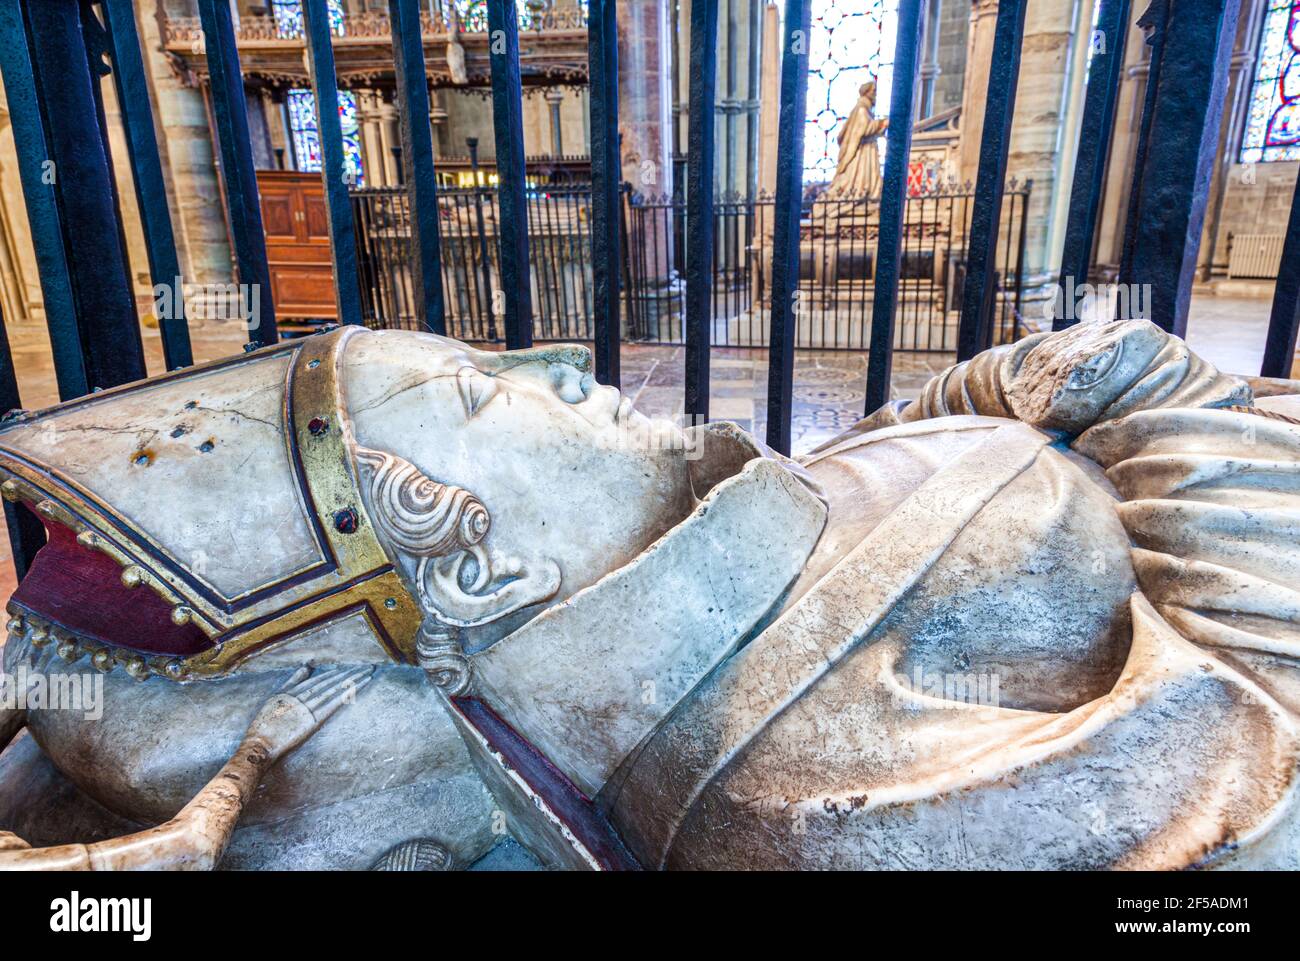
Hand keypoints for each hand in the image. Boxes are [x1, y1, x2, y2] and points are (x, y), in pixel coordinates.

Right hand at [244, 665, 374, 761]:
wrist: (260, 745)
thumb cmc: (264, 727)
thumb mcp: (275, 698)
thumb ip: (292, 682)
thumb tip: (306, 666)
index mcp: (290, 692)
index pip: (318, 680)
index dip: (335, 673)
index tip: (350, 668)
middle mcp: (300, 697)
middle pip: (329, 682)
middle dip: (349, 674)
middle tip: (366, 666)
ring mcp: (306, 708)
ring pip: (333, 690)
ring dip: (351, 682)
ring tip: (367, 674)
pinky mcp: (312, 721)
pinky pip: (331, 705)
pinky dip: (344, 696)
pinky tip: (356, 689)